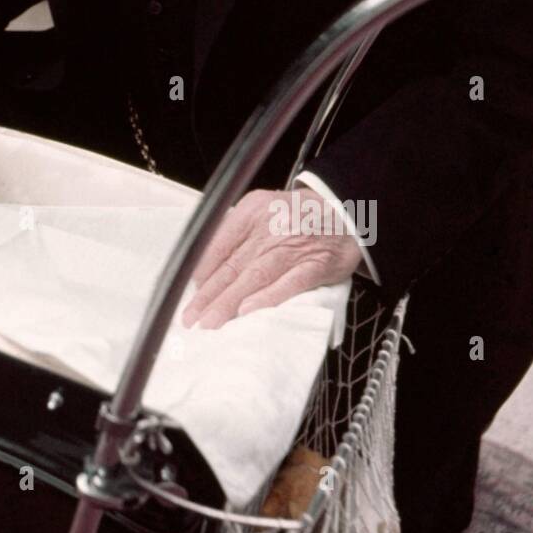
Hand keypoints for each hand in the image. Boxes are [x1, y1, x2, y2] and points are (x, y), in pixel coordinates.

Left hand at [182, 187, 361, 329]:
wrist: (344, 213)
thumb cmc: (297, 216)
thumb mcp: (261, 210)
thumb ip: (235, 232)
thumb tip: (204, 267)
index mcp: (252, 211)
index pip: (218, 244)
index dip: (201, 272)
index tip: (187, 293)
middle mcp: (270, 227)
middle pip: (233, 265)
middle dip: (208, 296)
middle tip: (191, 318)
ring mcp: (294, 246)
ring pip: (255, 277)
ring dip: (229, 302)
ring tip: (211, 322)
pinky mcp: (316, 265)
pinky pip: (289, 284)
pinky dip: (268, 297)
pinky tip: (249, 311)